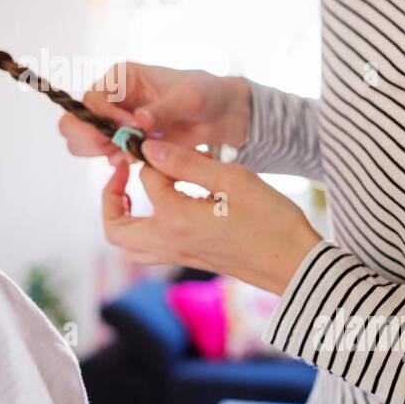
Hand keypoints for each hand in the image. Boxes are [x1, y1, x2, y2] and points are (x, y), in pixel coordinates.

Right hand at [58, 62, 251, 167]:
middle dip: (90, 138)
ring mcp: (115, 124)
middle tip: (119, 145)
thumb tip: (140, 121)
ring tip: (133, 151)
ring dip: (102, 152)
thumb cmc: (204, 94)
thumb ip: (163, 109)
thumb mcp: (188, 97)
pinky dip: (118, 163)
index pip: (91, 100)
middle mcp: (111, 100)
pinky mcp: (125, 144)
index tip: (134, 127)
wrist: (220, 115)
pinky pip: (106, 157)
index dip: (106, 118)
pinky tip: (143, 157)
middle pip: (74, 122)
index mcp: (120, 79)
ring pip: (82, 143)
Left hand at [101, 137, 323, 297]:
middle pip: (115, 228)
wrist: (294, 264)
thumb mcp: (231, 179)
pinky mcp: (189, 260)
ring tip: (135, 190)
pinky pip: (149, 249)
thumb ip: (186, 162)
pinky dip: (143, 227)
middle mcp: (168, 242)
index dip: (152, 154)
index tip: (164, 139)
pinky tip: (167, 203)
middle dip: (110, 196)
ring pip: (128, 244)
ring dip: (122, 216)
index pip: (147, 177)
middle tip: (122, 171)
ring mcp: (177, 256)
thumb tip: (148, 148)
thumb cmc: (271, 220)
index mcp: (175, 219)